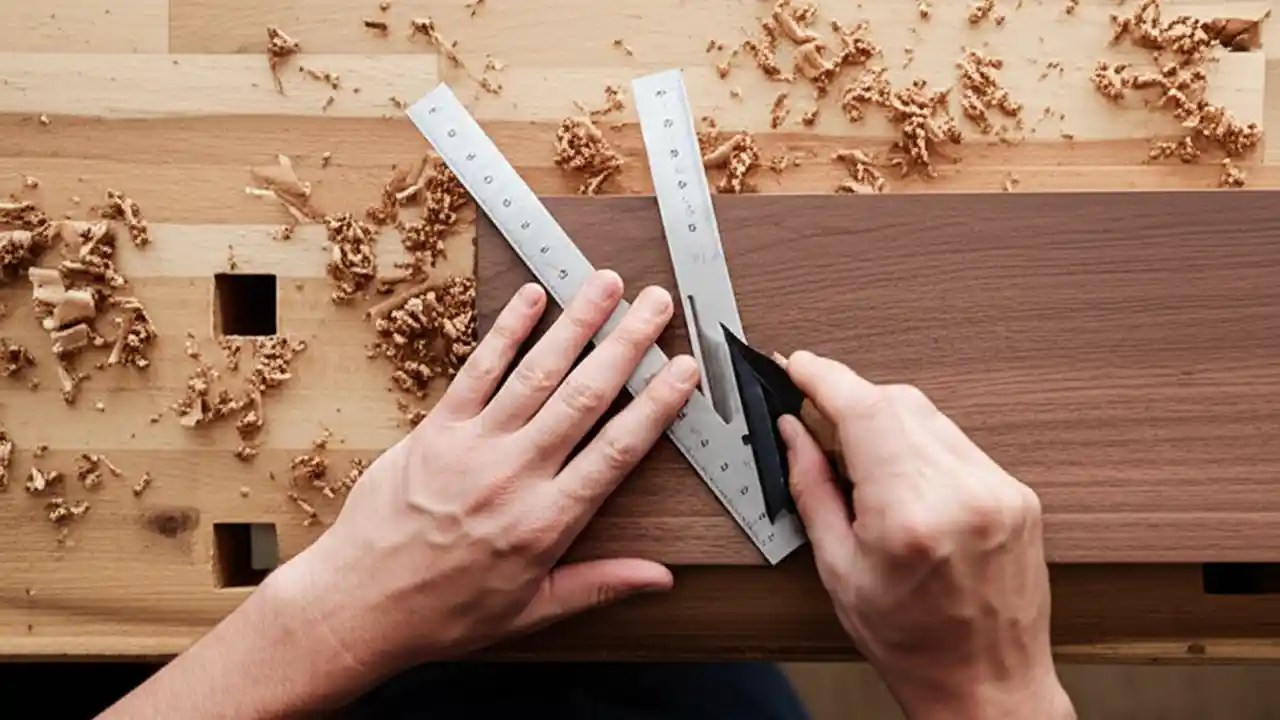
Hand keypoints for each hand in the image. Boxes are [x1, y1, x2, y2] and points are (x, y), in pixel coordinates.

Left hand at [271, 270, 697, 688]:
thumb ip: (600, 586)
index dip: (656, 406)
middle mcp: (514, 475)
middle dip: (626, 346)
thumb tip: (662, 578)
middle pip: (584, 398)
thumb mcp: (532, 610)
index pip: (617, 451)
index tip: (683, 371)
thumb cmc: (446, 613)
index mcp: (546, 522)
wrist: (360, 605)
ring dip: (576, 325)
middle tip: (655, 305)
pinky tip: (531, 299)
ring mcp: (472, 447)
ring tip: (606, 284)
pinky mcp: (434, 431)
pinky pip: (477, 372)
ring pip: (536, 374)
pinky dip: (506, 332)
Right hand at [778, 351, 1073, 719]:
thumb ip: (812, 488)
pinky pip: (958, 441)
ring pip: (929, 415)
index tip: (796, 365)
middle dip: (852, 398)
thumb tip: (792, 431)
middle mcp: (962, 493)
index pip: (863, 409)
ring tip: (864, 463)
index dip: (823, 376)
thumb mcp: (839, 570)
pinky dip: (922, 444)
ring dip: (887, 420)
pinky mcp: (1017, 494)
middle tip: (817, 414)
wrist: (987, 684)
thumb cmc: (913, 642)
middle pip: (897, 401)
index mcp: (909, 515)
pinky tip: (904, 478)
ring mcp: (997, 490)